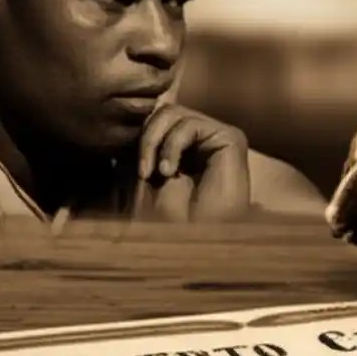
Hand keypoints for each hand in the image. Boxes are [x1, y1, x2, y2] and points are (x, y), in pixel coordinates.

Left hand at [134, 104, 249, 221]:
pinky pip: (189, 124)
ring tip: (154, 173)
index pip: (155, 121)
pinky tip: (169, 172)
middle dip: (145, 139)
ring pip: (172, 112)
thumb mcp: (143, 179)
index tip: (133, 170)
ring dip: (154, 141)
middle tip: (141, 172)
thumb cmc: (172, 222)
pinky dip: (171, 145)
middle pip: (162, 112)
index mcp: (184, 148)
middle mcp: (202, 139)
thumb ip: (140, 147)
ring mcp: (217, 137)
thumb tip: (126, 120)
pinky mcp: (230, 138)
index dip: (138, 139)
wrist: (199, 243)